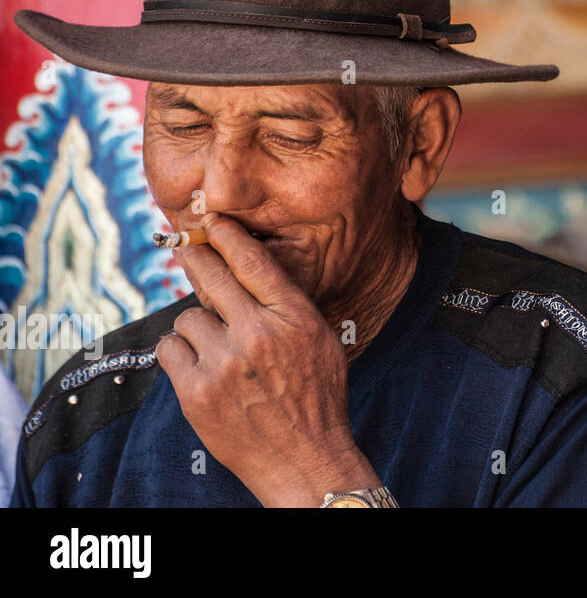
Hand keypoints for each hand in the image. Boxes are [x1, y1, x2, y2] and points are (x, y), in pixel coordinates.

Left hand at [155, 212, 379, 506]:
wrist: (305, 460)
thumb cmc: (317, 398)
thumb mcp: (322, 342)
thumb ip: (289, 307)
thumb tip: (251, 270)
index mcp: (296, 319)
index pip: (255, 262)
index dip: (228, 236)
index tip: (212, 221)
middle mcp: (259, 335)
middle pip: (213, 279)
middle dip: (196, 258)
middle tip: (186, 247)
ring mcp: (225, 365)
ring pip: (188, 318)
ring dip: (197, 327)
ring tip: (215, 347)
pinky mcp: (197, 393)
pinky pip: (170, 349)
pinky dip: (179, 354)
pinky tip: (199, 366)